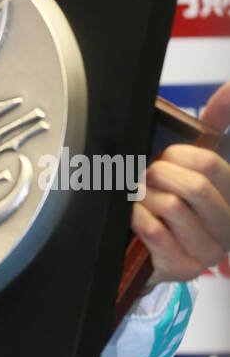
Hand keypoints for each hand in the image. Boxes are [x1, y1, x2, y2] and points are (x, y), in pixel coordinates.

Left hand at [133, 81, 229, 289]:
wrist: (152, 251)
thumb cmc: (173, 203)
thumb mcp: (195, 164)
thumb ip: (216, 123)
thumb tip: (229, 88)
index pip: (210, 163)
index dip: (178, 155)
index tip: (165, 159)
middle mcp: (227, 226)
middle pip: (194, 185)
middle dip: (160, 176)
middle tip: (148, 180)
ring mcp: (208, 251)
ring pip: (171, 206)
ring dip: (146, 198)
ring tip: (142, 201)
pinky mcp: (183, 267)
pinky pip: (153, 229)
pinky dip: (137, 216)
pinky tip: (136, 217)